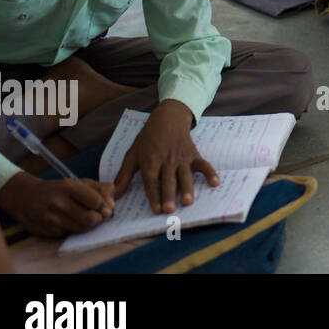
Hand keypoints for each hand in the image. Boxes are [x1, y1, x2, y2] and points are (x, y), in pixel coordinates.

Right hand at [0, 172, 114, 237]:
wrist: (26, 197)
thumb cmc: (60, 189)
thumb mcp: (81, 182)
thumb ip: (102, 189)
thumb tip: (112, 207)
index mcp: (68, 187)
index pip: (96, 201)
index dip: (104, 205)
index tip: (103, 205)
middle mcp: (58, 203)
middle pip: (91, 219)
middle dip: (98, 218)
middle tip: (96, 214)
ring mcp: (50, 219)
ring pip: (82, 229)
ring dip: (88, 225)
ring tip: (83, 216)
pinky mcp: (46, 231)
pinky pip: (70, 234)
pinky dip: (74, 229)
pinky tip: (69, 221)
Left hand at [113, 100, 217, 214]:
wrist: (167, 118)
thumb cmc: (147, 139)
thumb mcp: (132, 154)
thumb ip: (123, 176)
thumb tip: (113, 196)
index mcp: (150, 160)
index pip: (152, 181)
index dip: (154, 195)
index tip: (156, 210)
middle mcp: (166, 160)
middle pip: (168, 181)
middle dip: (169, 195)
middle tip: (170, 210)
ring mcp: (181, 158)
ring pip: (185, 175)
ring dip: (187, 188)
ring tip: (188, 202)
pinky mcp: (193, 154)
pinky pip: (203, 164)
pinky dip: (210, 173)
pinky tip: (215, 183)